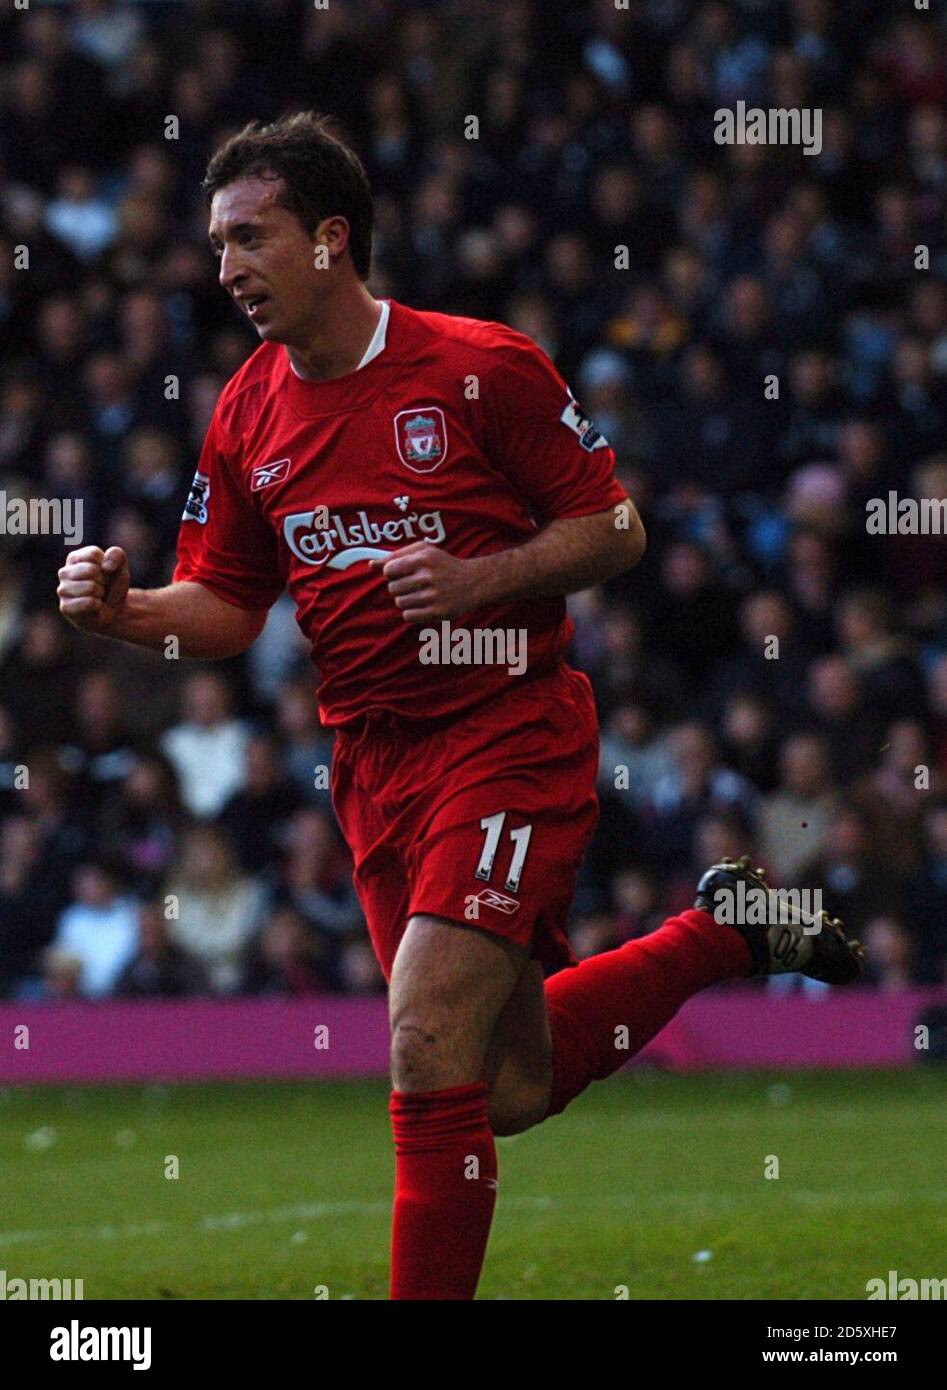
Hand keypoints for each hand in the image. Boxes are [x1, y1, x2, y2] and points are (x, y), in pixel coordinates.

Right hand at [58, 546, 129, 633]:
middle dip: (104, 580)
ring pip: (90, 587)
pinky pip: (88, 603)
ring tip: (97, 596)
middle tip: (101, 587)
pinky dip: (98, 605)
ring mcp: (62, 590)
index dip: (106, 566)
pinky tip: (93, 607)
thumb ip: (116, 555)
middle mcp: (64, 572)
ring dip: (100, 593)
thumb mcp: (120, 566)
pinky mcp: (65, 607)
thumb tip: (105, 566)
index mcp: (74, 558)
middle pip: (92, 570)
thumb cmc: (112, 586)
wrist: (114, 611)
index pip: (93, 554)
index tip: (105, 573)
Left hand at [369, 542, 485, 622]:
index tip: (403, 574)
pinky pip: (409, 616)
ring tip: (420, 595)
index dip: (392, 574)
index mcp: (423, 559)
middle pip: (393, 589)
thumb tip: (371, 565)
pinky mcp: (438, 612)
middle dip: (400, 587)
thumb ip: (395, 555)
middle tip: (415, 585)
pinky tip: (424, 605)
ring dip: (406, 600)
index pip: (389, 570)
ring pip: (400, 603)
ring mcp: (434, 596)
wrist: (474, 581)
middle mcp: (428, 577)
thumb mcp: (423, 551)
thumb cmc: (443, 564)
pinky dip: (413, 612)